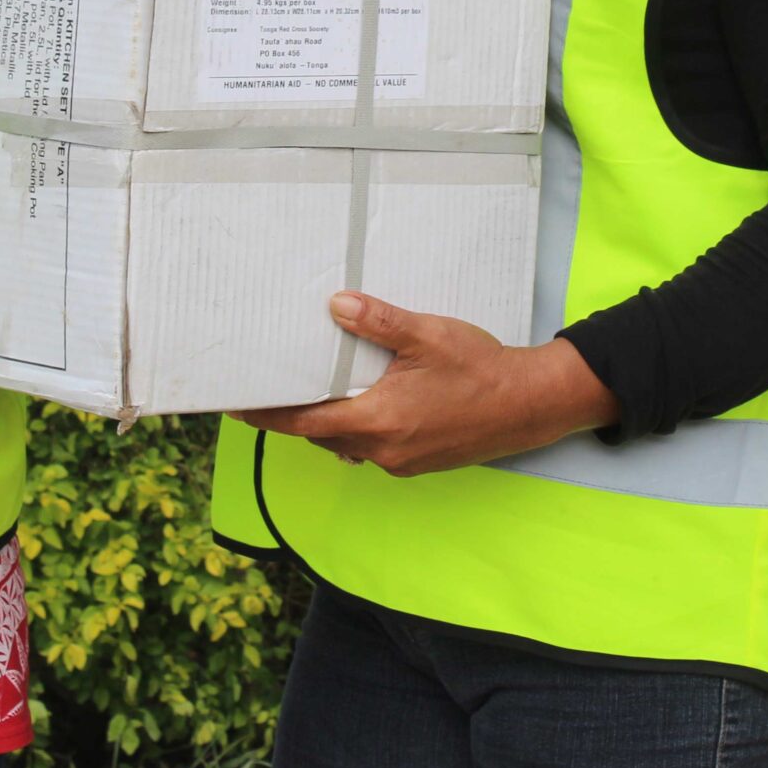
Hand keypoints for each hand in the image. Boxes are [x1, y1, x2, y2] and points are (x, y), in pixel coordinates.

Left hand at [233, 292, 619, 476]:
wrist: (531, 404)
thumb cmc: (480, 368)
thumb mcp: (427, 335)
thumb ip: (378, 322)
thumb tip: (334, 306)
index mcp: (378, 420)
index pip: (305, 423)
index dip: (267, 415)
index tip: (236, 405)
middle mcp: (383, 450)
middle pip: (321, 435)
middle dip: (295, 414)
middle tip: (270, 386)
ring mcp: (401, 461)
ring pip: (347, 443)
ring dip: (328, 420)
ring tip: (311, 389)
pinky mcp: (418, 461)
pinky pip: (373, 447)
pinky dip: (358, 427)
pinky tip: (363, 401)